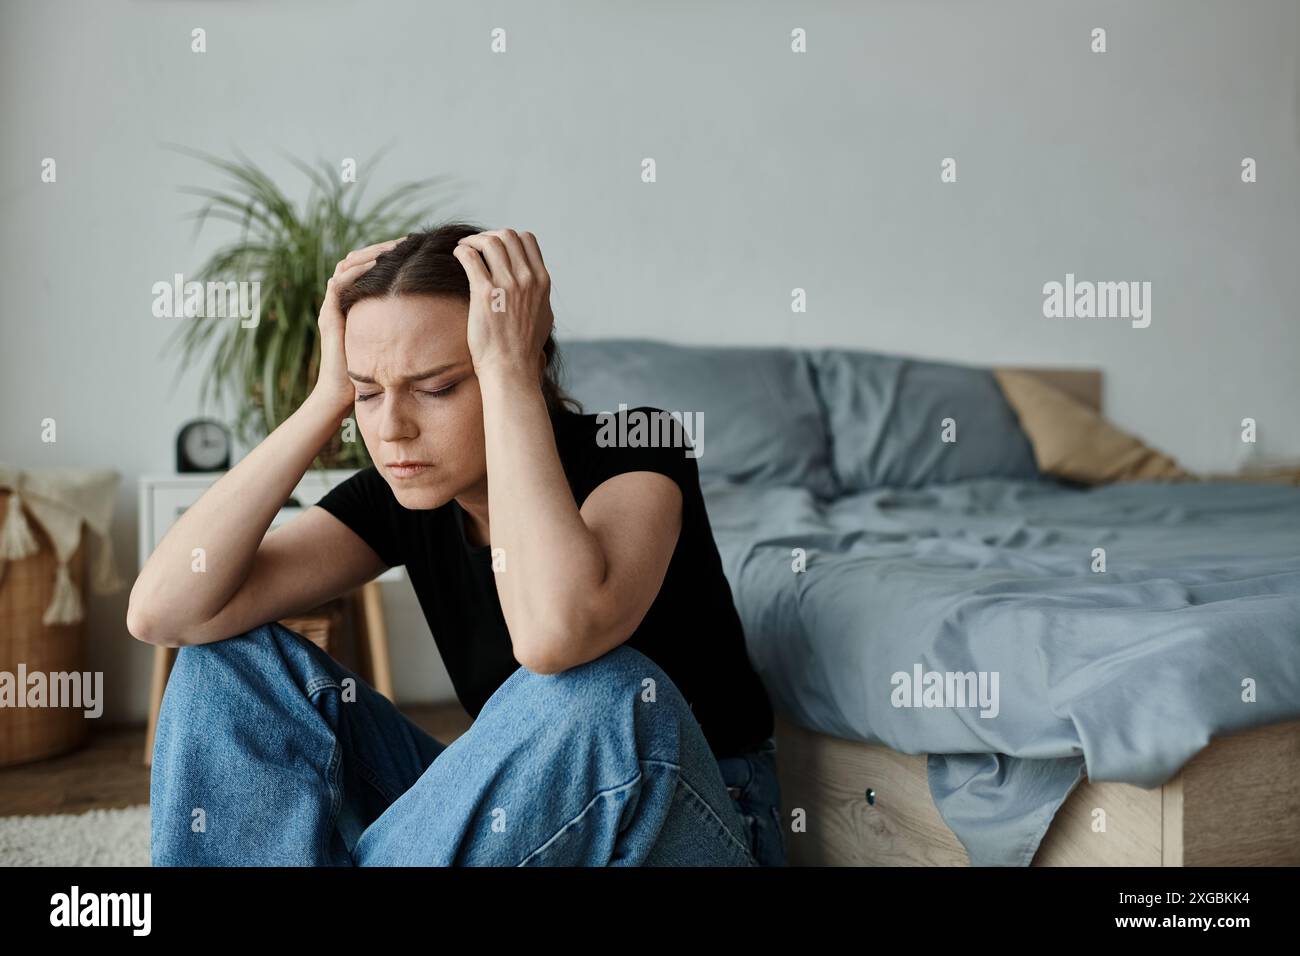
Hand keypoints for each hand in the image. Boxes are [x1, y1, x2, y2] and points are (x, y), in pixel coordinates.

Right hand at [312, 237, 404, 415]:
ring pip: (348, 265)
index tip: (416, 248)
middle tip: (407, 240)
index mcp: (361, 302)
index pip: (373, 267)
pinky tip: (378, 266)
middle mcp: (345, 300)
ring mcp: (334, 306)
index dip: (392, 255)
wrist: (345, 395)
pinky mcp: (329, 315)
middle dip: (383, 248)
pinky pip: (339, 283)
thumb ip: (413, 325)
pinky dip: (358, 272)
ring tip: (394, 247)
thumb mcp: (399, 342)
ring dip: (371, 254)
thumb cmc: (377, 375)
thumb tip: (444, 314)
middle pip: (359, 259)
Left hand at [452, 229, 553, 381]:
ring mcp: (507, 285)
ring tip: (463, 248)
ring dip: (473, 241)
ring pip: (489, 242)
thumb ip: (539, 294)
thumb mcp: (544, 316)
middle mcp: (527, 279)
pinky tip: (457, 256)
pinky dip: (462, 250)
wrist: (511, 368)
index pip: (527, 239)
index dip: (509, 238)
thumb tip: (534, 283)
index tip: (495, 247)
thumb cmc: (524, 347)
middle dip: (489, 236)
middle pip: (507, 236)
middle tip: (476, 246)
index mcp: (542, 282)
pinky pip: (470, 257)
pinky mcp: (485, 293)